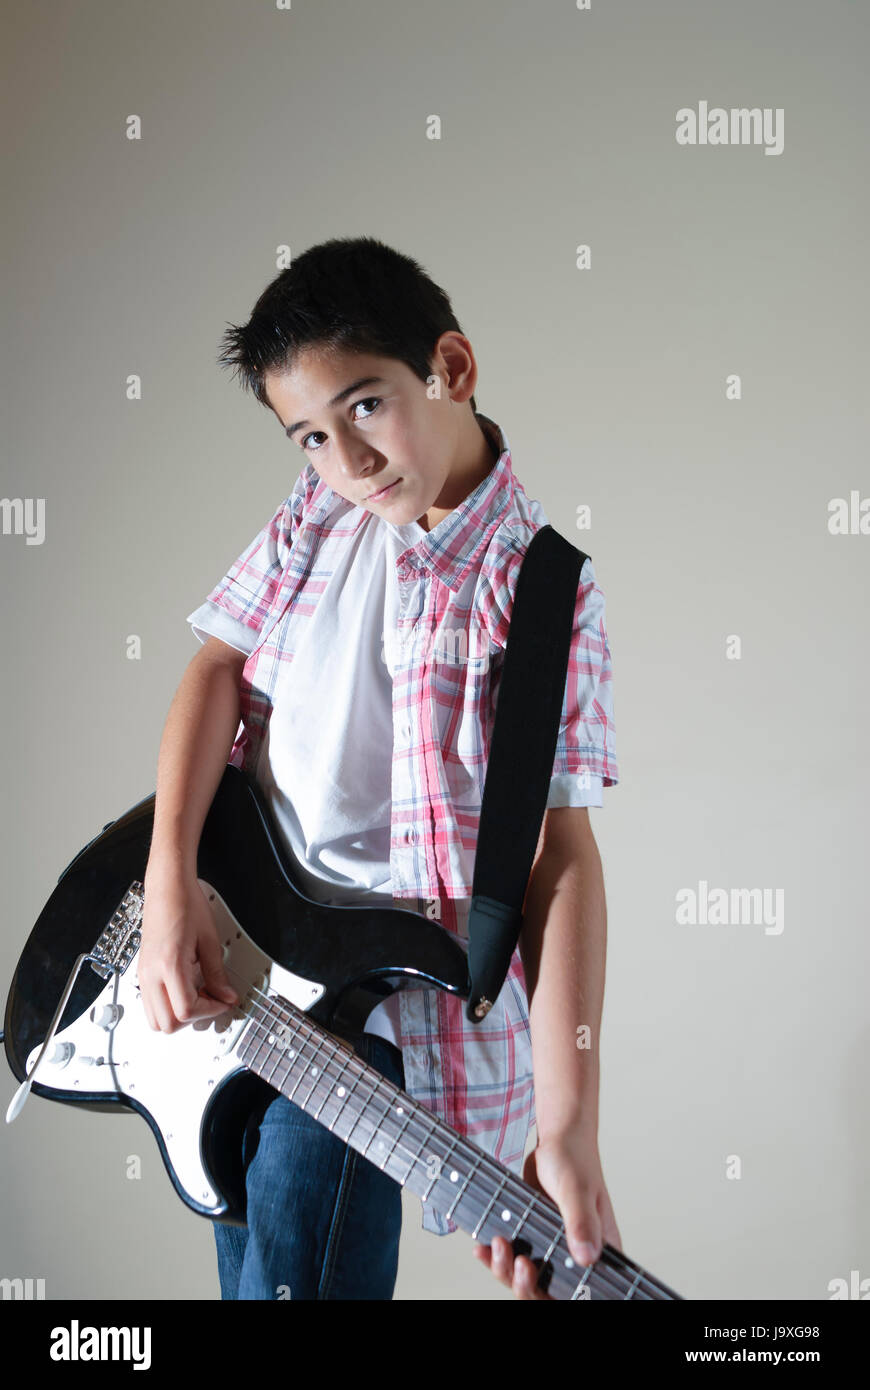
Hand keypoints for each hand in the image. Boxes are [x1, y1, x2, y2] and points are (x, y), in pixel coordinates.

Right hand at [138, 867, 238, 1031]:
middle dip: (192, 1019)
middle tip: (211, 1000)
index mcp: (169, 965)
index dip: (210, 1010)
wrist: (167, 888)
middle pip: (166, 1024)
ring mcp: (143, 974)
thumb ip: (217, 974)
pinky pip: (151, 1003)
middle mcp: (150, 974)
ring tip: (198, 996)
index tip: (224, 1001)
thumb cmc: (186, 905)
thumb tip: (227, 996)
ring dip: (178, 1016)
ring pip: (155, 1019)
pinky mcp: (142, 972)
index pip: (186, 1011)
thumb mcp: (209, 940)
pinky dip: (168, 1005)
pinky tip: (185, 988)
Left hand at [472, 1127, 621, 1299]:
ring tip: (498, 1246)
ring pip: (528, 1277)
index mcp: (600, 1249)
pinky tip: (483, 1247)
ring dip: (507, 1270)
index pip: (583, 1291)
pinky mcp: (534, 1237)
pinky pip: (514, 1257)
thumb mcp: (576, 1189)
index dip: (559, 1297)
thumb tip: (587, 1257)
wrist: (556, 1140)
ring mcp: (554, 1247)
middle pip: (550, 1290)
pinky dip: (497, 1256)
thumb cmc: (574, 1159)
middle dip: (527, 1284)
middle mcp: (577, 1253)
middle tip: (518, 1262)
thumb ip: (580, 1222)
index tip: (537, 1282)